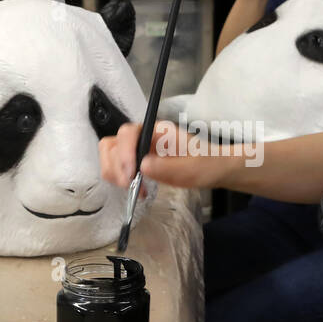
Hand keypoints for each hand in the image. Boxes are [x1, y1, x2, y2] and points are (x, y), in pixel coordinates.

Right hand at [98, 121, 220, 194]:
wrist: (212, 169)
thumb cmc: (206, 164)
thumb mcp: (193, 167)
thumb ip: (169, 166)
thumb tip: (143, 166)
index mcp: (157, 131)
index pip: (128, 133)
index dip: (125, 152)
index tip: (131, 173)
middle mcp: (144, 137)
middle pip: (113, 144)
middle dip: (116, 166)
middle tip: (130, 185)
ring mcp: (138, 150)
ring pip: (110, 156)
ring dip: (115, 174)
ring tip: (134, 189)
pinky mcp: (136, 163)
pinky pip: (118, 169)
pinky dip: (121, 181)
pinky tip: (138, 190)